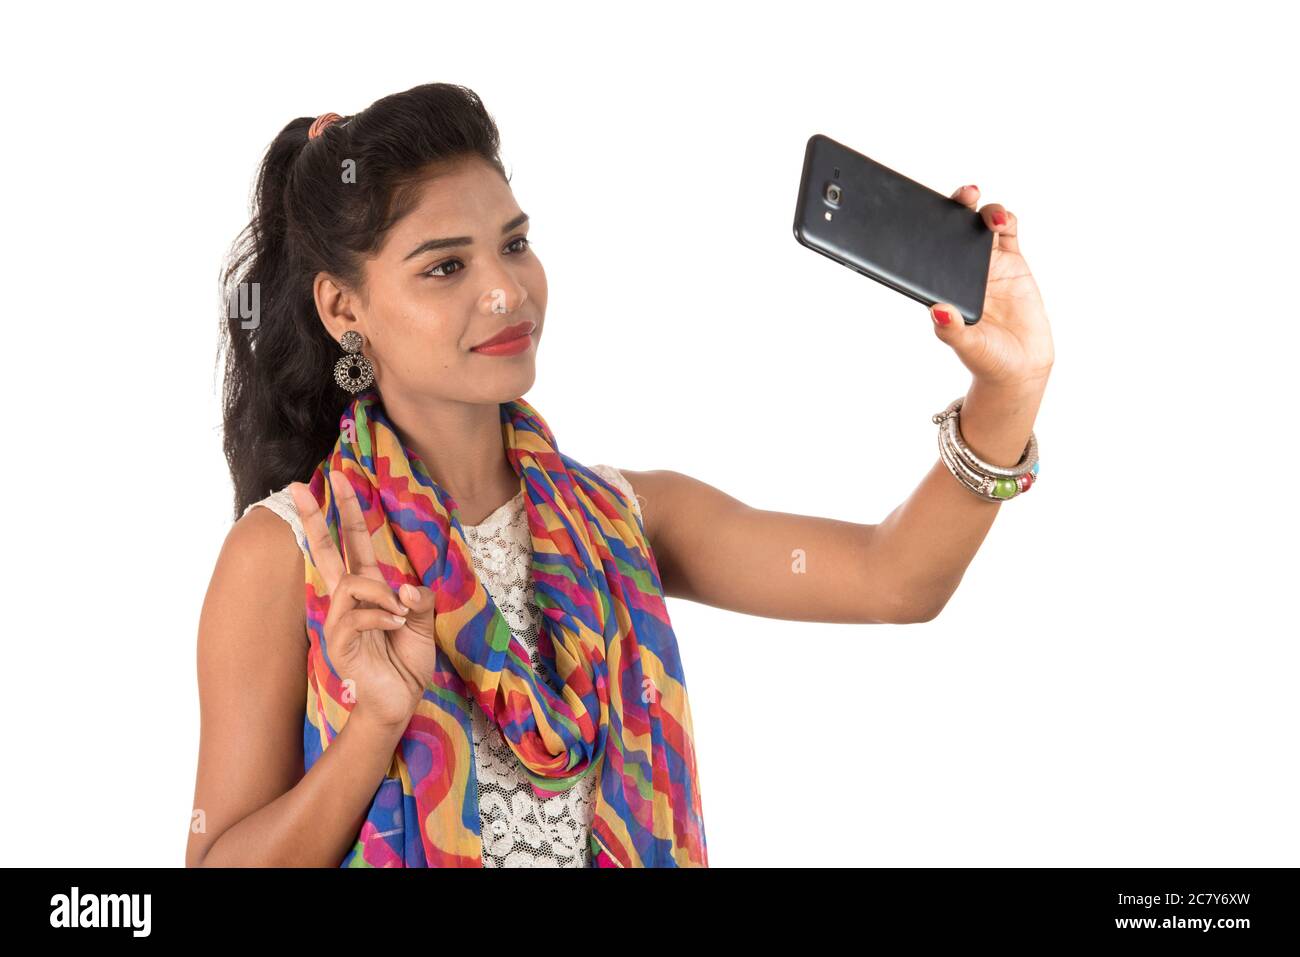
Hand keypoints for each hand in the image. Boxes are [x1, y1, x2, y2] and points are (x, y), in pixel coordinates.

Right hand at [288, 471, 439, 730]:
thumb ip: (420, 599)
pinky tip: (396, 626)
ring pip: (352, 584)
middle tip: (299, 486)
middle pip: (326, 550)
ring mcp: (338, 621)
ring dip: (382, 594)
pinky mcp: (338, 643)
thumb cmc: (407, 662)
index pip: (353, 542)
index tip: (337, 477)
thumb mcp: (423, 623)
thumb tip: (405, 588)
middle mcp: (347, 600)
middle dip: (314, 517)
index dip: (346, 511)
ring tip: (400, 615)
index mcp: (368, 589)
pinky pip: (356, 615)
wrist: (399, 702)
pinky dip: (382, 616)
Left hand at [928, 185, 1054, 389]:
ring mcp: (987, 263)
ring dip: (982, 210)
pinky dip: (1004, 219)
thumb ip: (951, 330)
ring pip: (980, 223)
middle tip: (962, 197)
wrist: (1021, 366)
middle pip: (953, 226)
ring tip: (987, 215)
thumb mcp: (966, 346)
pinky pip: (1007, 231)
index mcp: (941, 284)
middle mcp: (960, 269)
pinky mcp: (1012, 262)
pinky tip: (1000, 220)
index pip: (926, 249)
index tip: (918, 213)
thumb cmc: (987, 358)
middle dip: (955, 206)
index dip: (922, 228)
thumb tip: (936, 310)